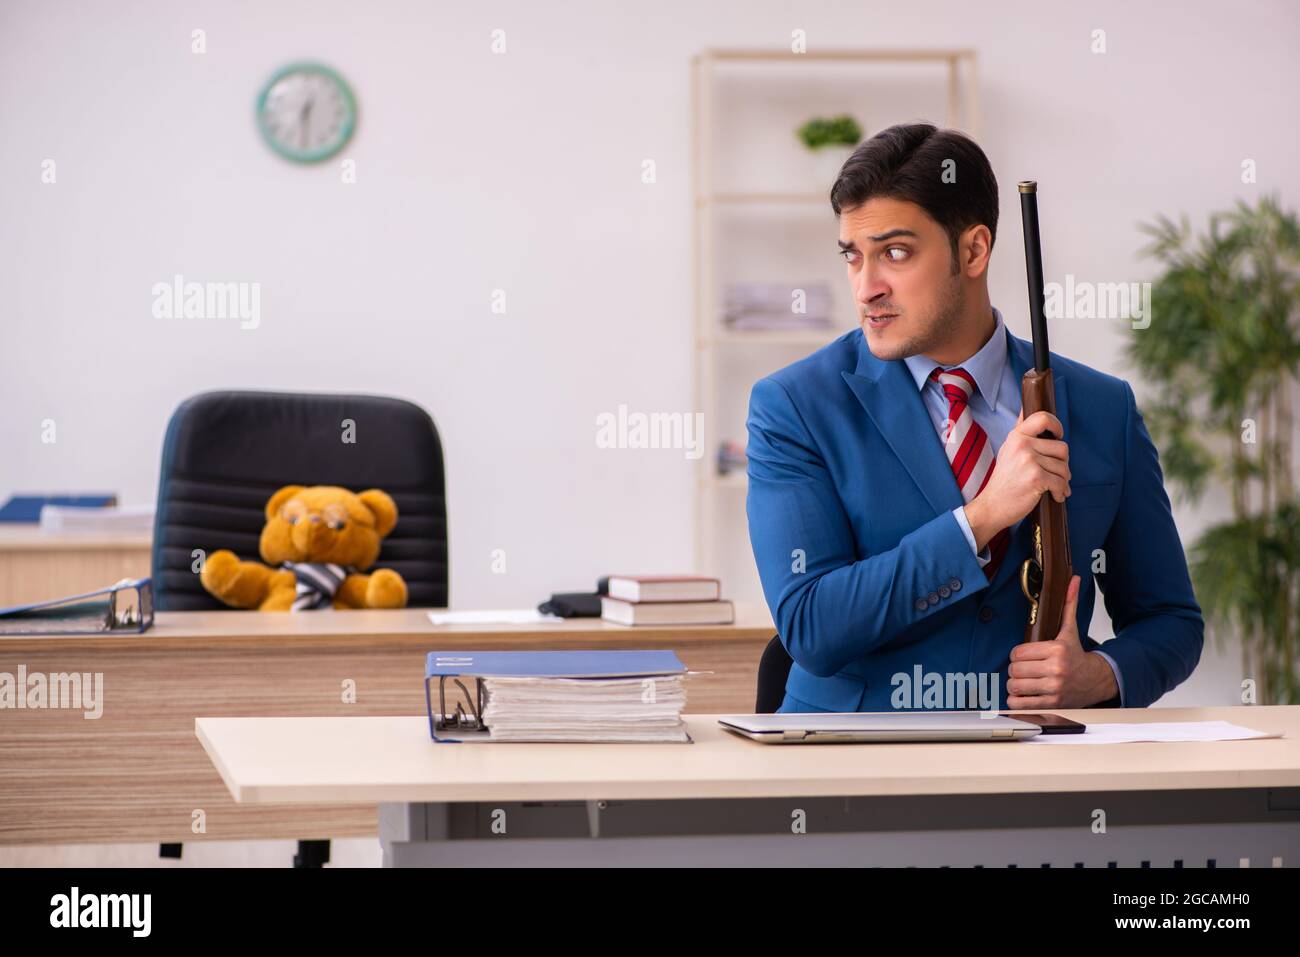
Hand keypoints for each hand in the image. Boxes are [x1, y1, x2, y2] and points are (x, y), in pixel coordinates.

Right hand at [964, 409, 1069, 549]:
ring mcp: (1029, 461)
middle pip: (1062, 447)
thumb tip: (1026, 406)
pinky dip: (1061, 492)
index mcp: (1016, 436)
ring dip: (1063, 480)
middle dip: (1063, 464)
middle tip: (1056, 474)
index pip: (1043, 417)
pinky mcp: (1036, 478)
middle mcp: (1022, 445)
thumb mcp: (1008, 450)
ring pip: (1064, 467)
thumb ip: (1020, 431)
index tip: (1057, 435)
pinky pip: (1061, 482)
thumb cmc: (1003, 480)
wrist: (992, 506)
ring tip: (1054, 487)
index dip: (1056, 425)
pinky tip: (1055, 496)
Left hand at [1006, 576, 1117, 707]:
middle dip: (1015, 669)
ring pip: (1015, 686)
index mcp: (1057, 650)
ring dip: (1015, 685)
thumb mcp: (1070, 630)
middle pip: (1014, 669)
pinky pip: (1020, 704)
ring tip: (1024, 682)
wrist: (1096, 681)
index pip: (1017, 652)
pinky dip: (1017, 701)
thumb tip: (1073, 580)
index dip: (1017, 655)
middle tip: (1023, 669)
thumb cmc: (1077, 656)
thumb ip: (1068, 604)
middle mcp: (1056, 670)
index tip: (1024, 656)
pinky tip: (1025, 695)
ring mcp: (1054, 689)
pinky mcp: (1052, 705)